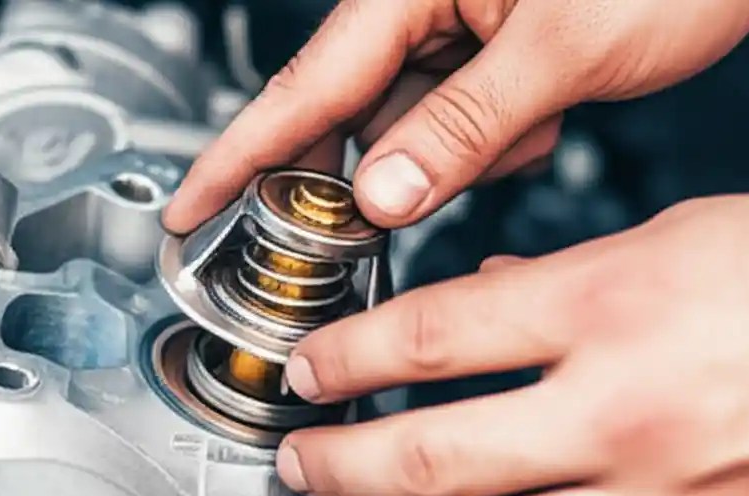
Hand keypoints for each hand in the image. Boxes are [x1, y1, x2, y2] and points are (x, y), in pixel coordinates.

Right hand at [164, 0, 748, 233]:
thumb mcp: (560, 49)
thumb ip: (460, 128)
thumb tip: (382, 195)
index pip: (300, 87)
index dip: (237, 157)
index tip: (187, 208)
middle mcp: (423, 6)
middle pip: (348, 114)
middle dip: (368, 173)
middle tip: (371, 222)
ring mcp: (459, 31)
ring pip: (411, 129)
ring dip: (452, 157)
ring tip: (526, 123)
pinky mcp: (495, 54)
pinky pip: (458, 124)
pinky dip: (491, 143)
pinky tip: (541, 119)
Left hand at [275, 192, 748, 495]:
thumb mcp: (685, 236)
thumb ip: (560, 278)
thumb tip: (471, 306)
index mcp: (616, 309)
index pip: (428, 340)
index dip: (342, 358)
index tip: (308, 371)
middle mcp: (627, 418)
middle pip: (429, 458)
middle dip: (336, 464)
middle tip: (304, 459)